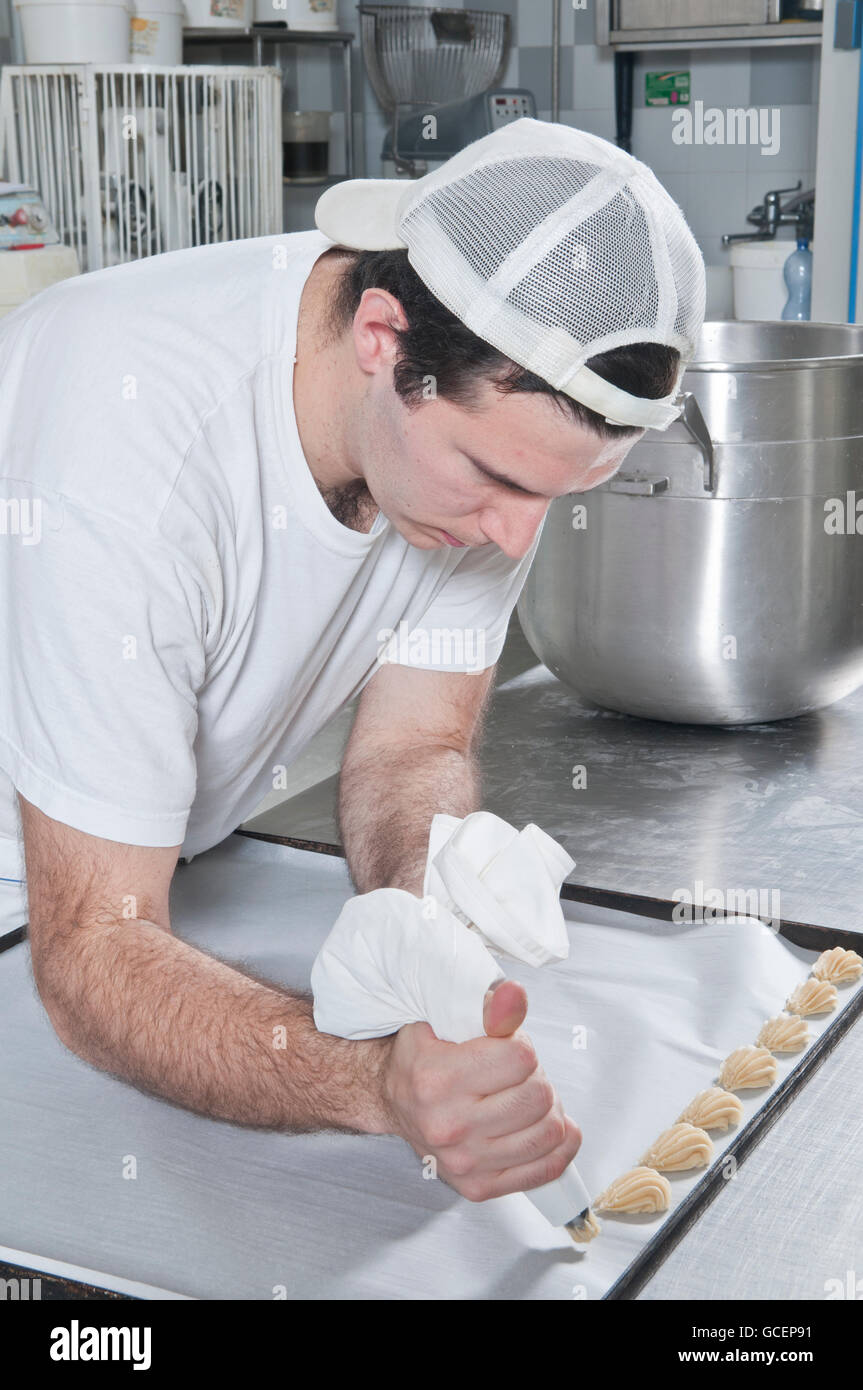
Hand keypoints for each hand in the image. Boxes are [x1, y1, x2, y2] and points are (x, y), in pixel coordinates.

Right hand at [379, 979, 581, 1200]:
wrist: (392, 1101)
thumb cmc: (424, 1056)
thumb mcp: (444, 1018)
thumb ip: (487, 1006)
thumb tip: (516, 994)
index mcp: (437, 1078)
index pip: (521, 1058)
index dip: (521, 1046)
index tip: (506, 1047)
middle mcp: (448, 1126)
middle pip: (538, 1096)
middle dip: (536, 1076)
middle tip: (517, 1074)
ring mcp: (464, 1162)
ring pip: (548, 1131)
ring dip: (547, 1109)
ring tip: (526, 1097)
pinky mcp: (478, 1186)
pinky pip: (546, 1168)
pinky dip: (559, 1144)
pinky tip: (546, 1125)